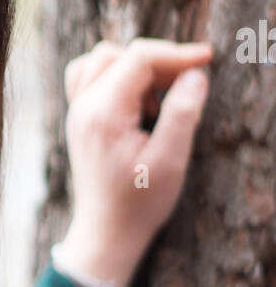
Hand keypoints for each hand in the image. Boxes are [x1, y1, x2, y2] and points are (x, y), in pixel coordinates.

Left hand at [57, 37, 212, 286]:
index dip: (177, 53)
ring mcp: (77, 111)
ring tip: (157, 102)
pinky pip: (88, 75)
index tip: (208, 59)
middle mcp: (83, 106)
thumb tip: (194, 74)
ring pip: (102, 59)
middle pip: (121, 54)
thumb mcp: (170, 161)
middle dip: (160, 61)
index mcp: (104, 113)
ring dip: (135, 68)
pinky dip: (114, 75)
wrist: (106, 232)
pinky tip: (136, 101)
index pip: (139, 57)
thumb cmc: (139, 203)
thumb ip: (182, 114)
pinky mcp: (79, 118)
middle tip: (186, 87)